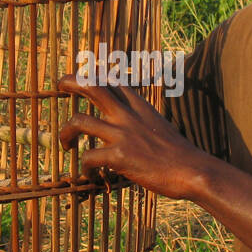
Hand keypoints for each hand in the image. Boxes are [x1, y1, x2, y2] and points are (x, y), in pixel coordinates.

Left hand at [57, 73, 208, 200]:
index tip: (81, 77)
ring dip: (65, 133)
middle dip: (70, 82)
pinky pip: (88, 157)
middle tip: (59, 86)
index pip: (113, 81)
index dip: (94, 75)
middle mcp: (128, 115)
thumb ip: (143, 122)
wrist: (192, 171)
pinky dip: (84, 169)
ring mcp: (122, 134)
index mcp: (139, 107)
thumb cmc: (180, 155)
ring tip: (65, 145)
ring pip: (79, 120)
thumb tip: (134, 129)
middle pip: (92, 86)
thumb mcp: (161, 127)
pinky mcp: (118, 156)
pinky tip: (90, 176)